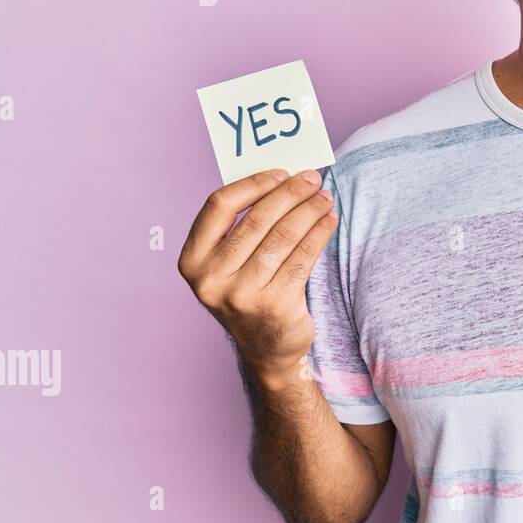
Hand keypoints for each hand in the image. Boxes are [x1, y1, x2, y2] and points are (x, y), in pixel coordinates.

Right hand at [177, 168, 338, 383]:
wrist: (268, 349)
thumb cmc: (250, 291)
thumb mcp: (231, 263)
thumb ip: (242, 226)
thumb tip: (281, 178)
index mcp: (192, 261)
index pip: (218, 206)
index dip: (252, 184)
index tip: (281, 172)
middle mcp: (212, 279)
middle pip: (257, 219)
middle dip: (290, 193)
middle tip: (313, 179)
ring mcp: (242, 295)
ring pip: (284, 236)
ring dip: (309, 210)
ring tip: (325, 198)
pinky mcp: (275, 306)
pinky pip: (304, 257)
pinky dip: (320, 233)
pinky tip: (329, 221)